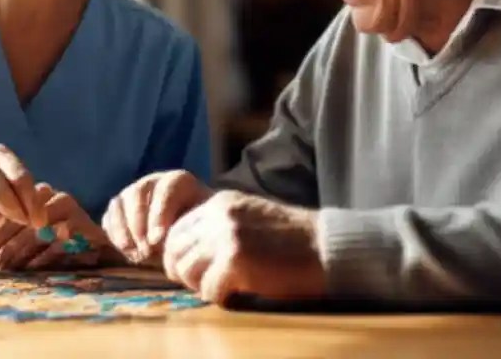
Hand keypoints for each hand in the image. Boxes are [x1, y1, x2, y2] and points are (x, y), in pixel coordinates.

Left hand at [0, 183, 111, 270]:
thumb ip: (12, 234)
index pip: (11, 206)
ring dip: (17, 250)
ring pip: (35, 229)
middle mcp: (55, 198)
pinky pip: (55, 243)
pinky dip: (41, 257)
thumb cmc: (63, 245)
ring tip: (3, 266)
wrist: (104, 251)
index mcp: (41, 196)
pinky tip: (29, 269)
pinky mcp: (84, 226)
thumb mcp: (34, 237)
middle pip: (21, 216)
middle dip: (0, 238)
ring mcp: (72, 211)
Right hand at [102, 170, 212, 264]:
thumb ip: (188, 229)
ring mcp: (133, 193)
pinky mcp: (120, 209)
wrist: (192, 234)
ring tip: (132, 251)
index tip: (158, 240)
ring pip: (119, 203)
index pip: (165, 189)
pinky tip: (125, 249)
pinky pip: (110, 216)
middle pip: (136, 193)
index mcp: (179, 181)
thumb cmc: (200, 230)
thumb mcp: (203, 227)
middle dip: (138, 223)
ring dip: (123, 228)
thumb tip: (160, 239)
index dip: (159, 214)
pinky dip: (114, 232)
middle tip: (144, 250)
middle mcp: (153, 182)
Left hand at [161, 190, 324, 303]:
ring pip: (186, 270)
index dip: (181, 255)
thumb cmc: (292, 240)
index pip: (177, 230)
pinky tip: (237, 293)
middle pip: (174, 250)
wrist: (325, 247)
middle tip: (205, 283)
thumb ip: (218, 228)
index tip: (197, 270)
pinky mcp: (235, 260)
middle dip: (185, 272)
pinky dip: (219, 297)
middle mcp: (218, 215)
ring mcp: (225, 236)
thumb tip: (189, 254)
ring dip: (200, 285)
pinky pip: (208, 289)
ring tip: (223, 288)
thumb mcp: (249, 218)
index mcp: (220, 203)